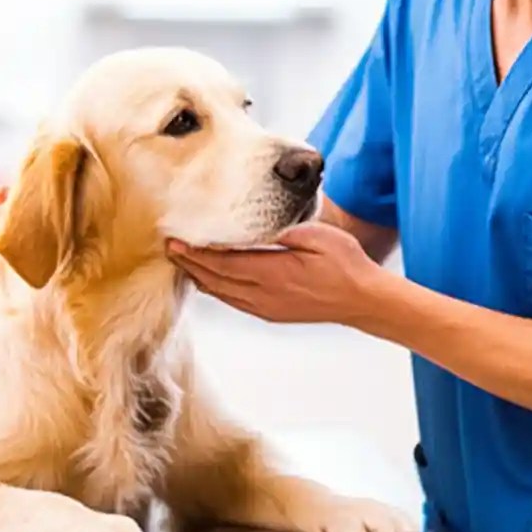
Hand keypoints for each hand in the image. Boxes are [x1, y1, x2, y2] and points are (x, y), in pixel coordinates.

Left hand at [166, 221, 384, 326]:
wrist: (363, 300)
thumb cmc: (345, 263)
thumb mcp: (317, 236)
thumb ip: (285, 230)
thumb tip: (258, 218)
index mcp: (274, 273)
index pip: (224, 262)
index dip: (197, 252)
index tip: (177, 239)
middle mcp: (264, 295)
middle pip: (215, 280)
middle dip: (190, 263)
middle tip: (169, 246)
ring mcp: (266, 308)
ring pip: (221, 293)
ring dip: (199, 276)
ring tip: (182, 260)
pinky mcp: (270, 313)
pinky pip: (233, 301)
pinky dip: (216, 288)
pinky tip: (209, 278)